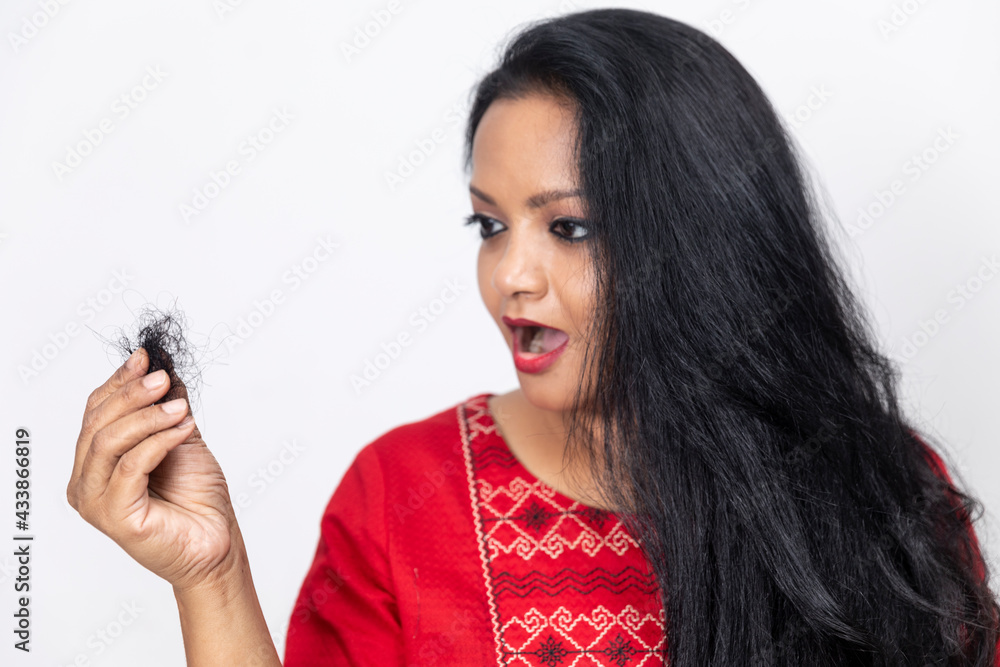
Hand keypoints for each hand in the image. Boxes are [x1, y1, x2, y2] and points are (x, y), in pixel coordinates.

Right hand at [67, 347, 239, 591]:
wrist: (216, 540)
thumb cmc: (196, 496)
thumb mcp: (181, 437)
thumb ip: (166, 406)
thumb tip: (162, 367)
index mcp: (95, 462)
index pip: (95, 411)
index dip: (119, 381)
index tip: (147, 357)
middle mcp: (87, 481)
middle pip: (97, 424)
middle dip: (132, 394)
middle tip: (163, 379)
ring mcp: (96, 501)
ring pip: (108, 442)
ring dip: (147, 417)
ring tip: (180, 408)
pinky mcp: (115, 516)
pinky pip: (130, 466)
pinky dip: (159, 441)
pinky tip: (184, 428)